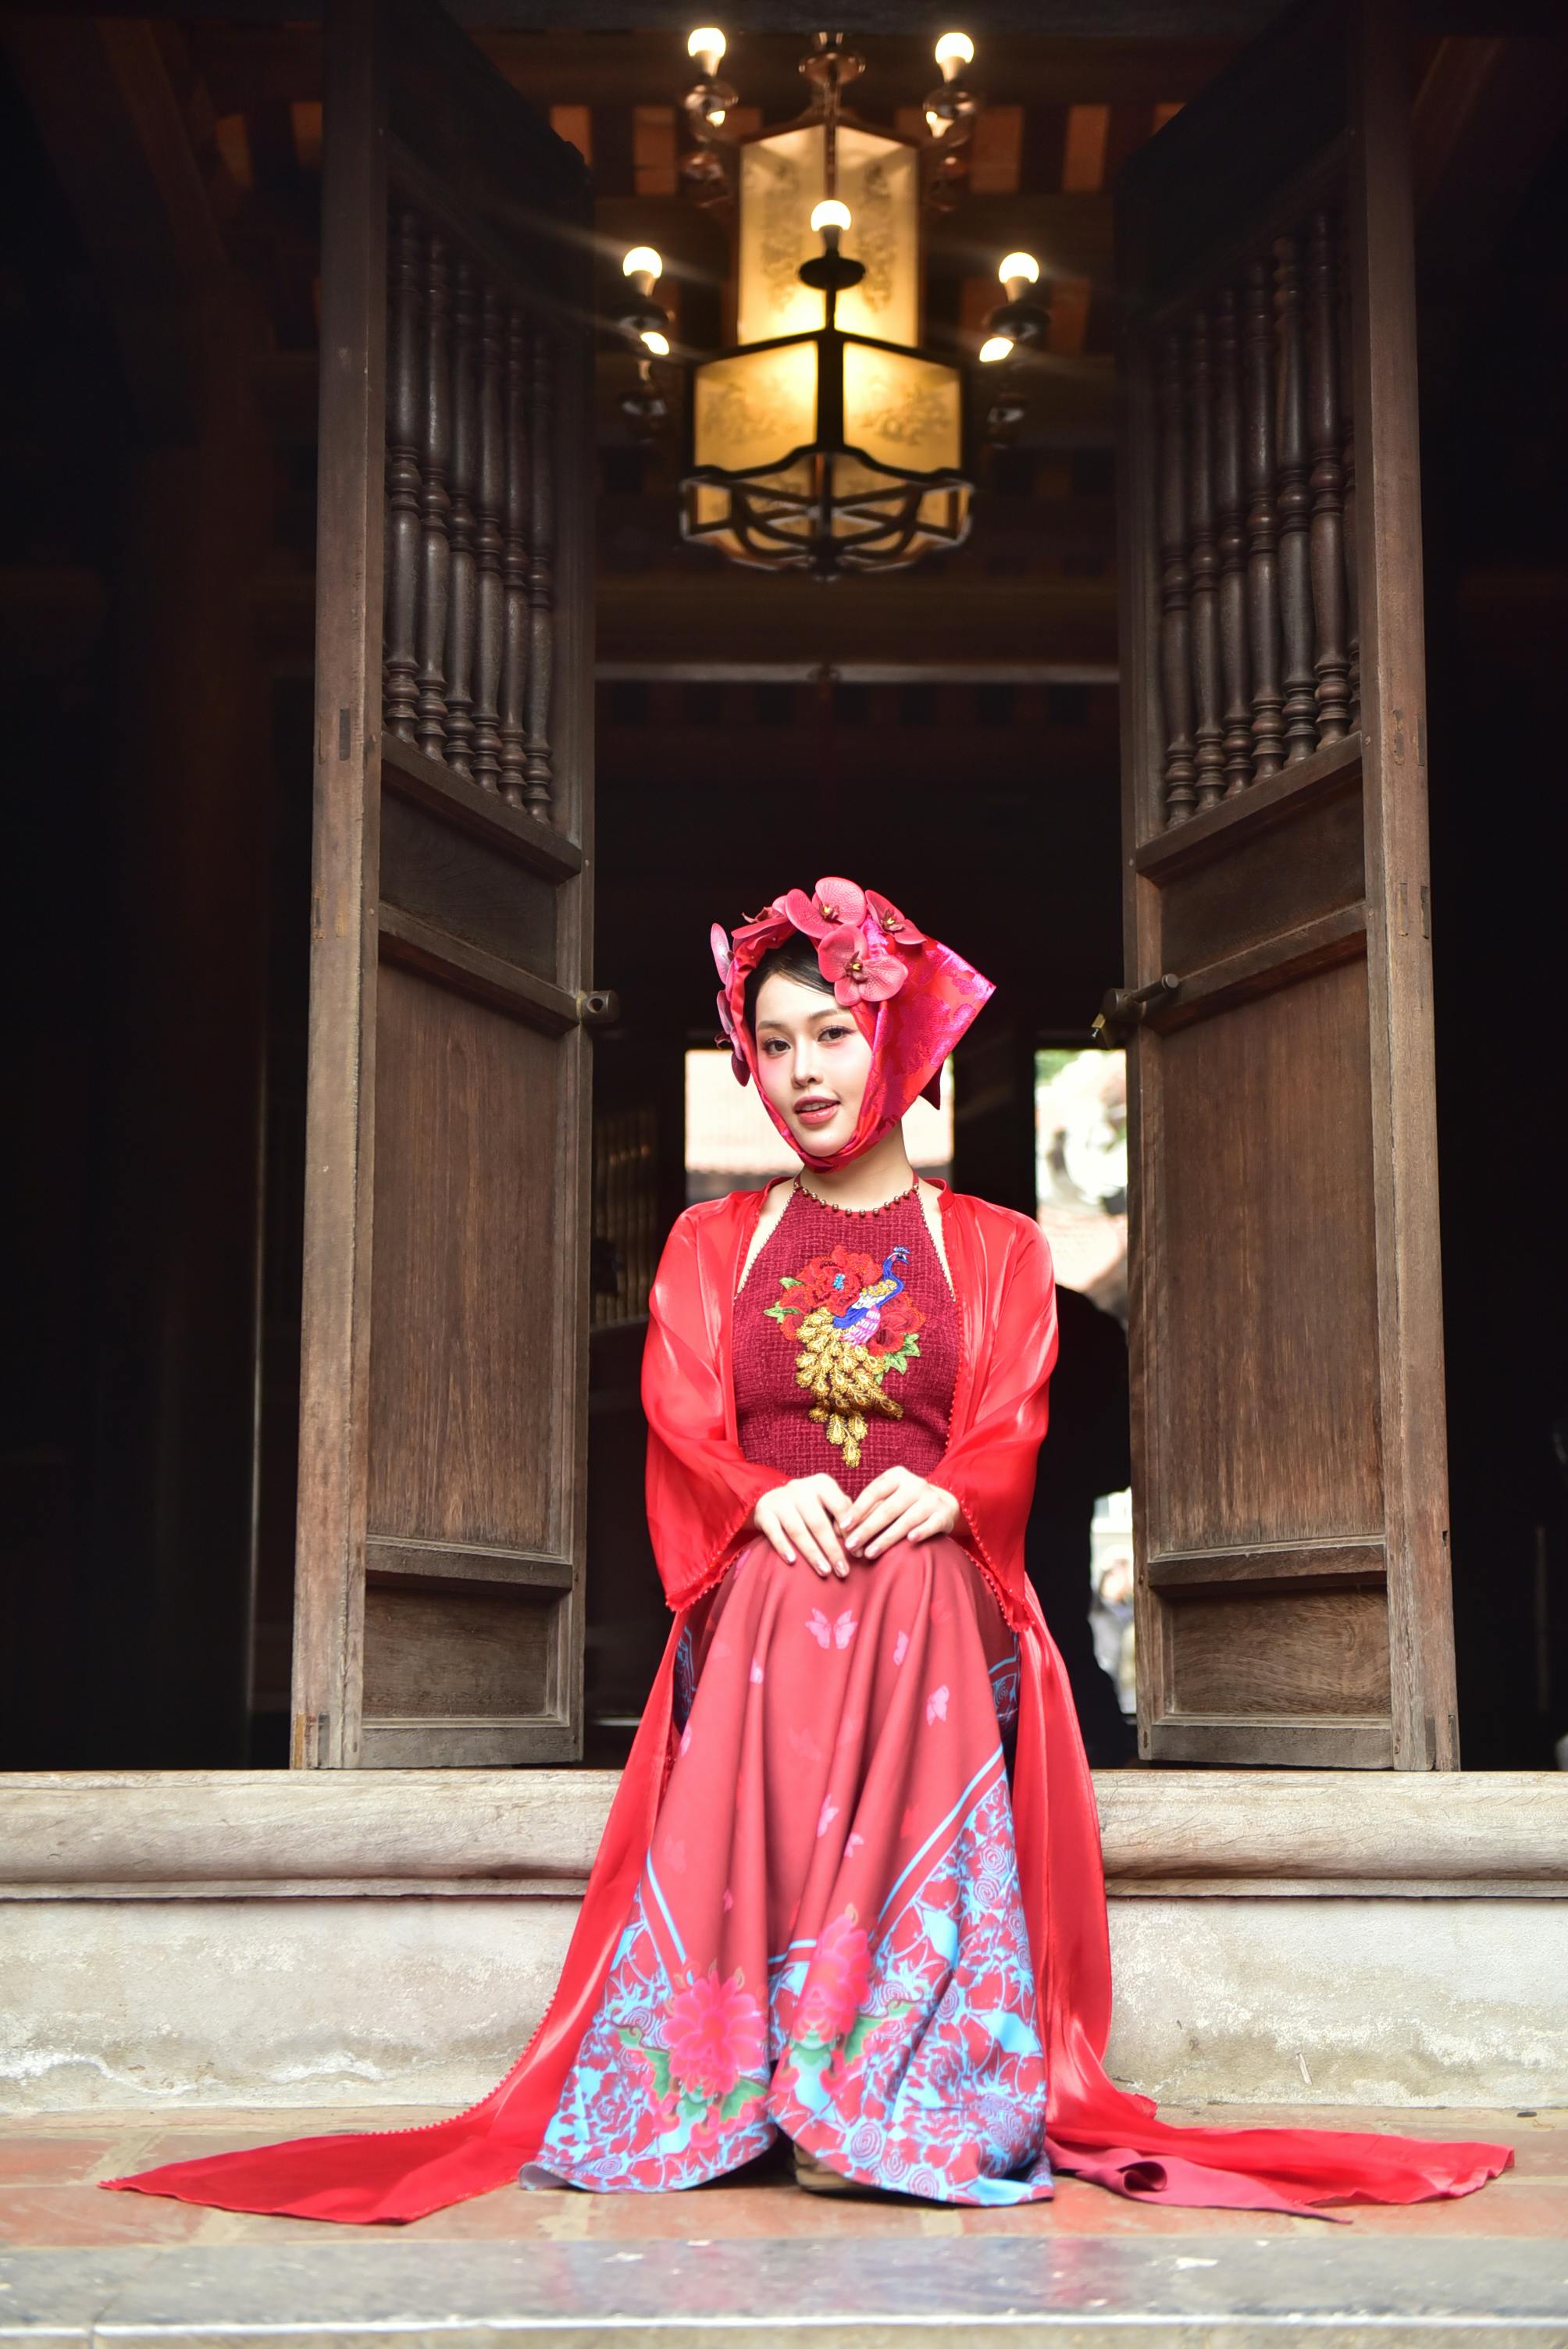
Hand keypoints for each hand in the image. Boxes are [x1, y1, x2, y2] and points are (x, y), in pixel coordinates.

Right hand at [752, 1474, 854, 1578]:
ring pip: (797, 1529)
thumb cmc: (810, 1506)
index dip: (850, 1531)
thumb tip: (857, 1539)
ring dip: (812, 1553)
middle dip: (832, 1549)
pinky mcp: (763, 1511)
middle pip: (819, 1522)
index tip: (858, 1554)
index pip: (840, 1507)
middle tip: (843, 1571)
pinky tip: (792, 1561)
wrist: (772, 1498)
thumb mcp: (828, 1504)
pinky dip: (783, 1546)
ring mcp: (780, 1499)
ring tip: (824, 1571)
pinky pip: (773, 1532)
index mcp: (822, 1484)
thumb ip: (844, 1516)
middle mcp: (800, 1488)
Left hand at [841, 1467, 960, 1559]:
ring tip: (870, 1553)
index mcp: (897, 1476)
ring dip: (887, 1538)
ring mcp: (931, 1499)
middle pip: (888, 1509)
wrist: (941, 1503)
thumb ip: (870, 1508)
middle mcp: (915, 1484)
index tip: (844, 1527)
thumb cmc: (904, 1502)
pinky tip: (910, 1541)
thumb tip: (843, 1528)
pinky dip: (921, 1532)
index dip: (858, 1509)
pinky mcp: (943, 1514)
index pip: (874, 1491)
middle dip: (867, 1529)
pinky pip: (931, 1524)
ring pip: (907, 1520)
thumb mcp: (888, 1497)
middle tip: (851, 1546)